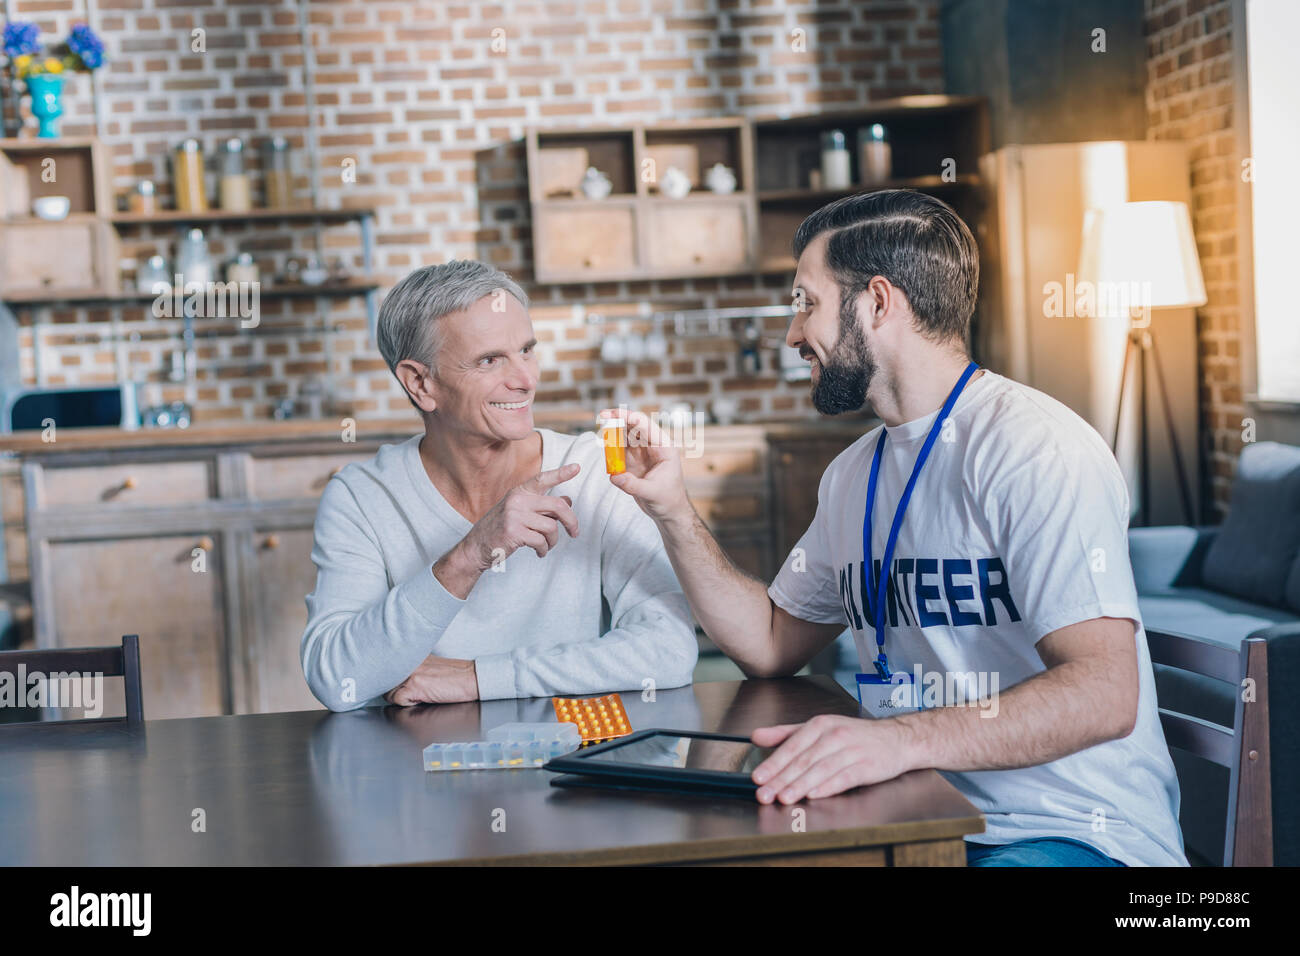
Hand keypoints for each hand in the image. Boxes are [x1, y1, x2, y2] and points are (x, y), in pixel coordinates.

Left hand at [384, 655, 478, 705]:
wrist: (471, 678)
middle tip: (405, 694)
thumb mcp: (431, 665)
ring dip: (399, 697)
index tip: (388, 685)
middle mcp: (410, 661)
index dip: (387, 679)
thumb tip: (400, 680)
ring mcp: (412, 673)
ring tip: (415, 697)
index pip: (388, 666)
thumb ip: (414, 668)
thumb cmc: (456, 675)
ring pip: (388, 690)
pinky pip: (398, 699)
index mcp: (413, 655)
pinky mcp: (416, 686)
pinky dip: (407, 703)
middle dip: (391, 689)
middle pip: (385, 679)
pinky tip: (420, 700)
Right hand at [436, 462, 580, 596]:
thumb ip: (541, 506)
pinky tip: (539, 552)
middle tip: (575, 532)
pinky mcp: (514, 532)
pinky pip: (541, 541)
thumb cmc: (500, 529)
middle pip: (558, 506)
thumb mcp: (519, 512)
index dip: (561, 473)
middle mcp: (517, 499)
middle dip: (571, 521)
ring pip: (551, 527)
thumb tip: (568, 500)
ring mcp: (514, 515)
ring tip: (546, 546)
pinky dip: (544, 549)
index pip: (543, 479)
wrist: (476, 547)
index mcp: (519, 492)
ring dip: (553, 541)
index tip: (577, 467)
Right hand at [596, 407, 690, 523]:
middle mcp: (652, 446)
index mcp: (664, 447)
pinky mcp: (632, 461)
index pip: (646, 426)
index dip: (630, 417)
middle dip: (618, 420)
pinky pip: (619, 450)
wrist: (668, 512)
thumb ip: (633, 485)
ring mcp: (641, 453)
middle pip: (634, 426)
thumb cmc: (668, 500)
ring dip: (613, 432)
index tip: (614, 415)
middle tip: (602, 416)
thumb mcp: (652, 493)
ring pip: (625, 436)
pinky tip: (605, 447)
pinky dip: (611, 448)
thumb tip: (614, 476)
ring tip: (601, 433)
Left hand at [749, 714, 911, 803]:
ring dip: (801, 785)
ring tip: (784, 797)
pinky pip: (845, 777)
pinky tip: (814, 795)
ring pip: (822, 769)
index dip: (773, 763)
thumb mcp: (819, 727)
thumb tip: (756, 737)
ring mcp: (852, 750)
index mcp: (820, 724)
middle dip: (782, 779)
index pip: (792, 746)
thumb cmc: (854, 735)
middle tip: (765, 793)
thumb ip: (786, 734)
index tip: (758, 777)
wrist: (896, 738)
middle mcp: (835, 735)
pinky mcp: (868, 766)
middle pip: (804, 760)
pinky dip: (828, 787)